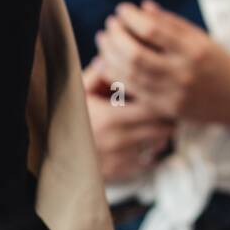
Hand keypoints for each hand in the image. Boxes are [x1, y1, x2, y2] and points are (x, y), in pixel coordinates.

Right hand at [82, 58, 175, 182]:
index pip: (151, 106)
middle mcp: (117, 141)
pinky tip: (149, 139)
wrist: (58, 155)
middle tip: (171, 105)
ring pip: (160, 143)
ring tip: (162, 121)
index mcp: (108, 117)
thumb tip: (110, 56)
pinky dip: (154, 149)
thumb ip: (97, 75)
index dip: (162, 98)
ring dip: (164, 132)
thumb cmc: (73, 117)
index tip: (165, 91)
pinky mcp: (123, 173)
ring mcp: (121, 159)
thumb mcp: (79, 94)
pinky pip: (151, 160)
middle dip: (169, 115)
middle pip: (162, 126)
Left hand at [95, 0, 229, 121]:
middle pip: (136, 55)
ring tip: (104, 40)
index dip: (132, 18)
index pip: (153, 30)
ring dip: (110, 55)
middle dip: (116, 37)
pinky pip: (133, 92)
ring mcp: (174, 94)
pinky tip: (107, 63)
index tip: (123, 10)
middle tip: (109, 25)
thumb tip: (143, 8)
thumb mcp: (201, 38)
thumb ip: (172, 23)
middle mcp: (184, 73)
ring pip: (130, 75)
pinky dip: (115, 76)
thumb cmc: (218, 61)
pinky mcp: (166, 109)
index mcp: (194, 50)